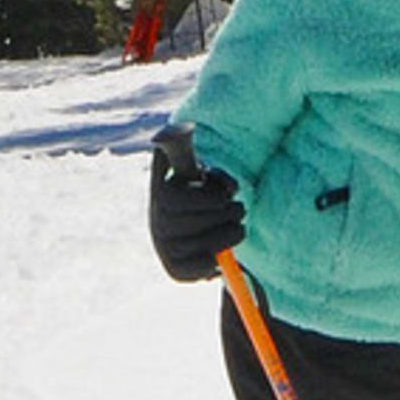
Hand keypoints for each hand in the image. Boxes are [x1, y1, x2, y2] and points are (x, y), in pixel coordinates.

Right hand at [147, 123, 246, 280]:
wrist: (188, 224)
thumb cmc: (195, 188)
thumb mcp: (191, 166)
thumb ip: (184, 148)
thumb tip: (181, 129)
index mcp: (160, 194)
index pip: (176, 197)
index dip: (207, 197)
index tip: (228, 193)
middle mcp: (157, 222)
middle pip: (195, 223)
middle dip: (226, 214)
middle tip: (242, 209)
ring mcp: (164, 247)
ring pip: (201, 246)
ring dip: (228, 236)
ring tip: (239, 227)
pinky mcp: (174, 269)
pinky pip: (198, 269)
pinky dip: (215, 261)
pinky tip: (222, 251)